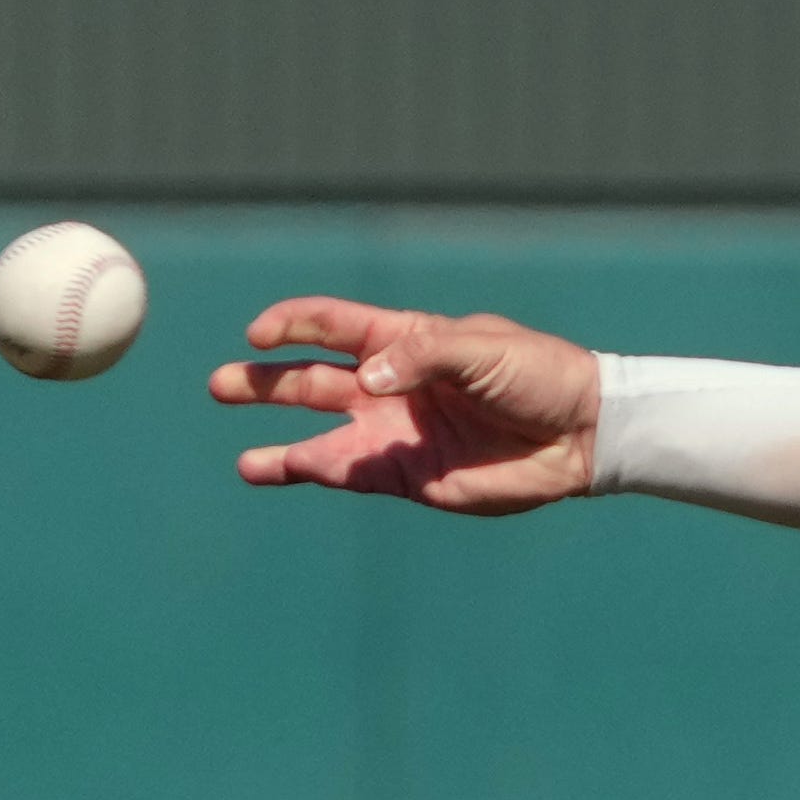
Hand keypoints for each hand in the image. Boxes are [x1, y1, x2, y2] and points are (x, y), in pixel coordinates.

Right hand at [210, 297, 600, 513]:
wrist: (579, 434)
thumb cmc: (537, 375)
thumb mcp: (481, 348)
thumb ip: (420, 357)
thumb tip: (363, 379)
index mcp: (406, 340)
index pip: (332, 326)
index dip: (292, 324)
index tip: (260, 334)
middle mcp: (388, 385)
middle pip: (310, 379)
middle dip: (264, 382)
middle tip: (220, 385)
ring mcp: (392, 432)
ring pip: (318, 435)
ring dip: (277, 444)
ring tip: (242, 459)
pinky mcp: (404, 475)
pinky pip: (346, 473)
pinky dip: (310, 472)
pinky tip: (275, 470)